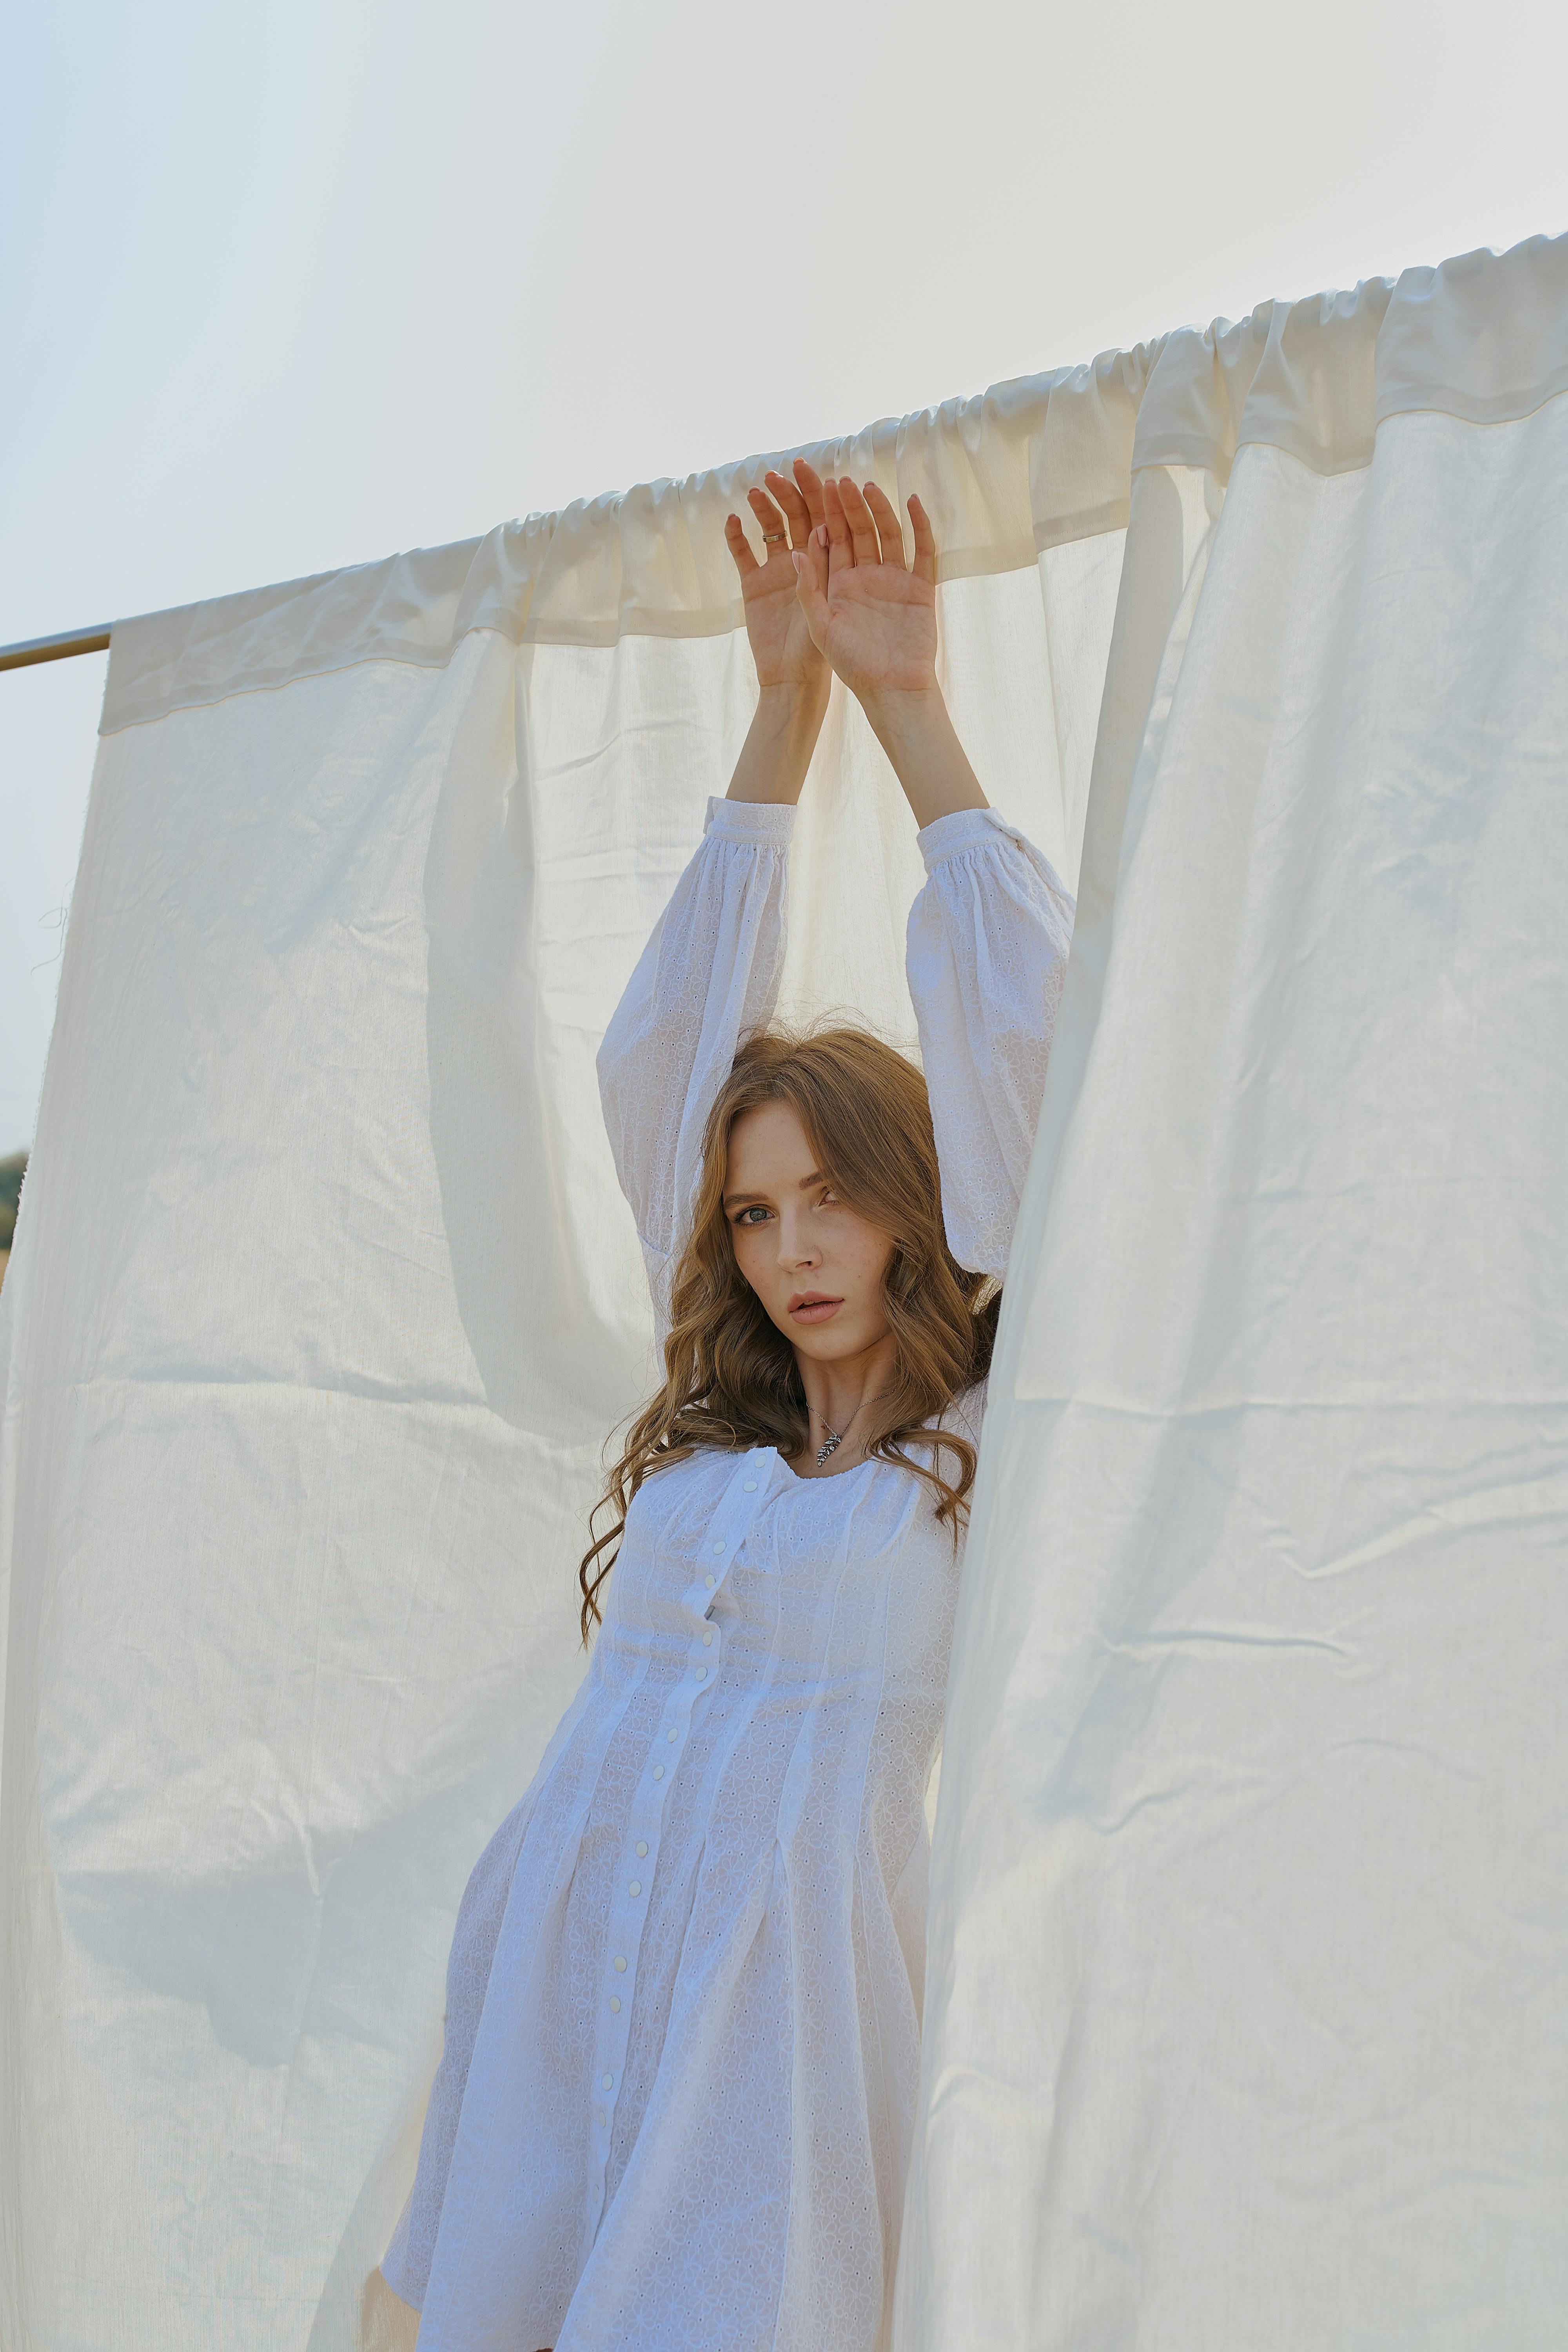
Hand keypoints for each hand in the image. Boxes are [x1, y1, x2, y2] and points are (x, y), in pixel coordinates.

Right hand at [724, 461, 830, 701]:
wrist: (792, 680)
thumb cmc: (820, 650)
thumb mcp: (826, 608)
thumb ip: (822, 570)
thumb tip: (821, 527)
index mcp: (827, 563)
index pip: (825, 519)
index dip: (819, 494)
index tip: (812, 472)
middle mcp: (803, 561)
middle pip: (797, 517)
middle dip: (789, 492)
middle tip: (779, 472)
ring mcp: (777, 570)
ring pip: (770, 529)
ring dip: (763, 508)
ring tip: (755, 492)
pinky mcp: (754, 584)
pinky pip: (743, 554)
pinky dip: (737, 537)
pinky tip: (734, 521)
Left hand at [791, 478, 937, 707]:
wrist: (892, 691)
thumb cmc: (853, 666)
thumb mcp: (821, 628)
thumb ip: (807, 591)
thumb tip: (794, 551)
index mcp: (840, 584)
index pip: (832, 541)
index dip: (825, 514)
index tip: (817, 488)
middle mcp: (867, 576)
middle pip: (858, 531)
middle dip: (848, 506)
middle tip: (839, 479)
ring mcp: (895, 579)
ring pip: (887, 535)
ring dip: (878, 510)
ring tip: (867, 486)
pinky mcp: (920, 587)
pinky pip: (922, 551)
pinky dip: (920, 527)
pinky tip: (912, 502)